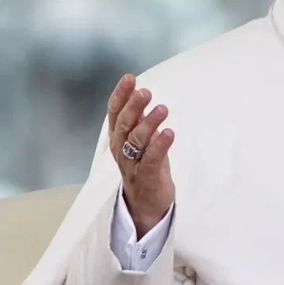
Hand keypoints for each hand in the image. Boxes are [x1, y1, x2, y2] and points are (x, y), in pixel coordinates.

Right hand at [107, 73, 175, 237]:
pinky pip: (151, 160)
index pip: (114, 114)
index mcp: (118, 139)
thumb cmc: (144, 166)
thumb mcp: (140, 141)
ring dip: (149, 123)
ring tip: (163, 109)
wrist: (146, 206)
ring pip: (136, 142)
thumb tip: (140, 94)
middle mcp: (121, 151)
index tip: (129, 78)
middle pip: (124, 126)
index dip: (120, 96)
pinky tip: (169, 133)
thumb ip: (139, 120)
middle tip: (145, 91)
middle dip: (133, 107)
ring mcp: (132, 165)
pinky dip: (159, 146)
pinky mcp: (147, 178)